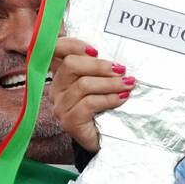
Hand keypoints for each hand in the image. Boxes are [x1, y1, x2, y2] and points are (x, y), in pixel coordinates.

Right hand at [49, 38, 132, 153]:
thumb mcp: (102, 83)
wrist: (103, 138)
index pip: (55, 51)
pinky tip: (122, 98)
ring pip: (83, 85)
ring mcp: (61, 106)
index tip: (96, 50)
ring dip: (111, 83)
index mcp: (62, 74)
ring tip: (128, 84)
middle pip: (71, 65)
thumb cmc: (104, 107)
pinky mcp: (69, 121)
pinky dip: (109, 99)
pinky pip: (89, 104)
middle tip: (121, 70)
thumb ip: (101, 69)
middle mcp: (56, 88)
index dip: (72, 45)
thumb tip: (117, 60)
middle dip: (100, 66)